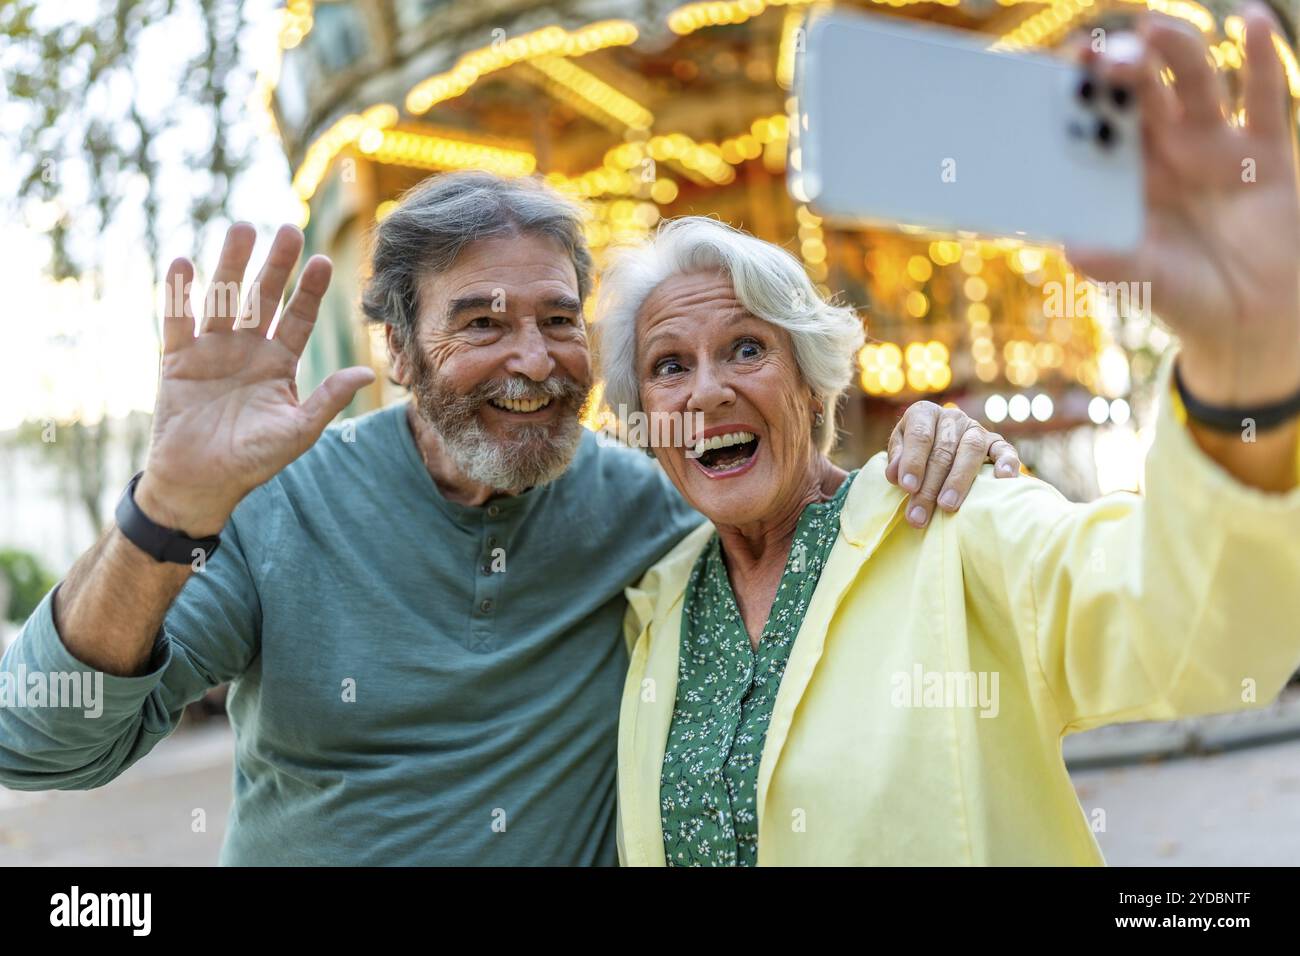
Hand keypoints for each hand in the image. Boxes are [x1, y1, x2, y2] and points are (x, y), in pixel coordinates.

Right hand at [136, 223, 375, 535]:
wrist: (201, 483)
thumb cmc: (253, 461)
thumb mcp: (298, 431)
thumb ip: (328, 399)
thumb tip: (368, 373)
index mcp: (279, 364)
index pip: (299, 318)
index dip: (310, 291)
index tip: (324, 261)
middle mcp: (248, 350)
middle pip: (263, 298)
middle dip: (275, 265)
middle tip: (288, 229)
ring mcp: (212, 351)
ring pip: (224, 299)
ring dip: (231, 265)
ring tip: (241, 228)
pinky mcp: (178, 359)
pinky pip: (178, 320)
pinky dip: (179, 293)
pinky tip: (184, 262)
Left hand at [885, 401, 1020, 527]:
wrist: (936, 445)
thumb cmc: (914, 453)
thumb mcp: (898, 451)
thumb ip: (896, 460)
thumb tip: (895, 475)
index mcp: (924, 413)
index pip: (920, 436)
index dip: (913, 462)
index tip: (907, 487)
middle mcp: (952, 417)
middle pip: (943, 450)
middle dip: (929, 486)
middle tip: (919, 515)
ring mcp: (976, 429)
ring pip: (972, 450)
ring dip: (959, 480)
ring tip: (947, 506)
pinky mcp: (996, 443)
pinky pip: (1005, 450)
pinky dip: (1007, 462)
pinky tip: (1003, 478)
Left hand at [1067, 5, 1299, 407]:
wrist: (1250, 318)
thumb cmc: (1183, 296)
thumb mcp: (1145, 282)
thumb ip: (1115, 262)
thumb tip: (1075, 249)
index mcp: (1125, 177)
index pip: (1097, 125)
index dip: (1079, 97)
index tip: (1056, 73)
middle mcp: (1165, 151)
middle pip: (1138, 92)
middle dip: (1117, 65)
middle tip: (1094, 50)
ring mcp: (1215, 145)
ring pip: (1193, 82)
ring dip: (1174, 50)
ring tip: (1152, 28)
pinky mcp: (1264, 151)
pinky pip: (1263, 97)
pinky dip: (1260, 57)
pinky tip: (1250, 19)